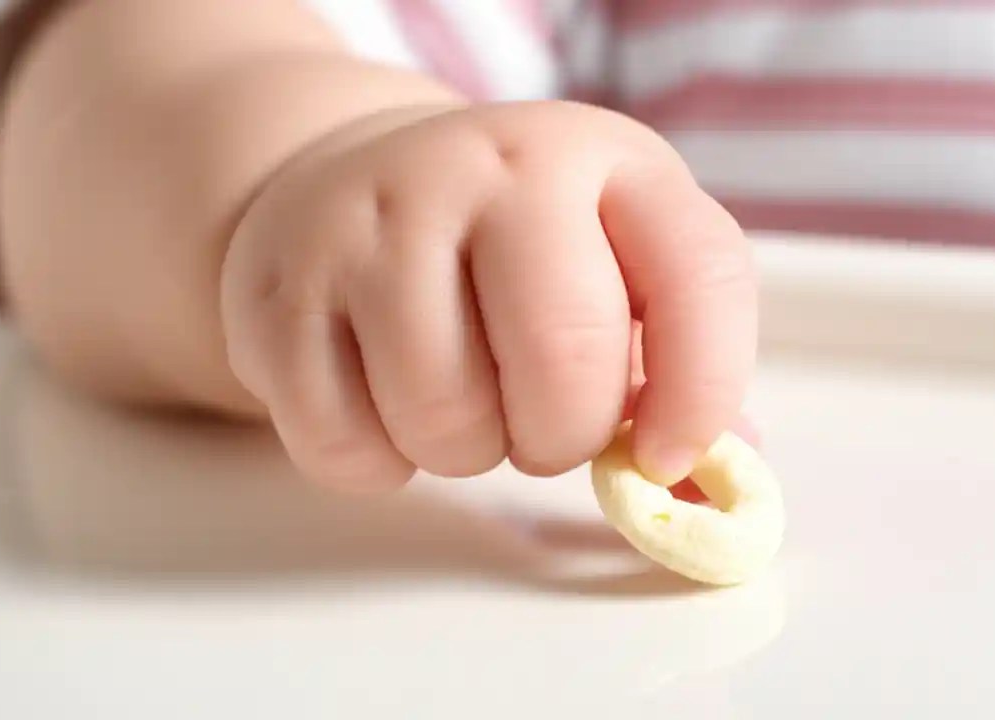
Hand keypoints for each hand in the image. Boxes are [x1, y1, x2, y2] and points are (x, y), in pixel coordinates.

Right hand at [221, 101, 756, 491]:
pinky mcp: (281, 292)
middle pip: (563, 361)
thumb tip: (713, 482)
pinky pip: (345, 445)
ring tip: (456, 397)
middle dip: (560, 436)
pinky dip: (377, 462)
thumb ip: (674, 360)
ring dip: (463, 452)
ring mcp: (369, 223)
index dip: (702, 393)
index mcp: (595, 156)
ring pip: (445, 419)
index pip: (698, 276)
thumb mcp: (608, 259)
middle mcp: (483, 169)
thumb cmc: (500, 246)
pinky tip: (380, 401)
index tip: (665, 457)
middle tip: (538, 420)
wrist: (341, 185)